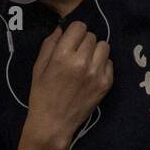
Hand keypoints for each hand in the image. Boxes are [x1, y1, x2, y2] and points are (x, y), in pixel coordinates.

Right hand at [26, 21, 112, 142]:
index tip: (70, 41)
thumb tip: (61, 28)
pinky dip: (102, 65)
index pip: (79, 27)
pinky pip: (110, 62)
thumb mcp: (39, 67)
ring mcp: (96, 73)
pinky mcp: (106, 83)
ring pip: (104, 46)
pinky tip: (91, 74)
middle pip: (92, 36)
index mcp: (62, 56)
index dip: (74, 32)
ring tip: (86, 62)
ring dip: (95, 51)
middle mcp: (82, 62)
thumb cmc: (42, 94)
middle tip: (76, 54)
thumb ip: (49, 45)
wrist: (53, 123)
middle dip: (83, 42)